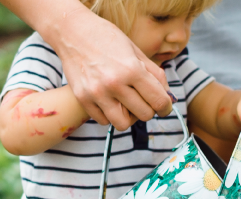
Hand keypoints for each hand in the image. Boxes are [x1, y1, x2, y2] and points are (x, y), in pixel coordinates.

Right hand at [54, 11, 172, 129]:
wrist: (73, 32)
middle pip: (144, 115)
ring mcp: (97, 93)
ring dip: (129, 117)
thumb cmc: (107, 38)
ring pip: (123, 124)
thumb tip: (167, 96)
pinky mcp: (83, 99)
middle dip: (149, 109)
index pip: (159, 100)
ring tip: (127, 104)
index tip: (164, 107)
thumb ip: (155, 74)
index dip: (166, 107)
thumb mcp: (136, 51)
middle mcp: (114, 83)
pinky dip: (110, 115)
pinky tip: (110, 101)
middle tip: (144, 100)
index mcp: (131, 69)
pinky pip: (103, 121)